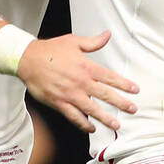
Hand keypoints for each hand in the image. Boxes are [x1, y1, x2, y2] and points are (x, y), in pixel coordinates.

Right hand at [18, 31, 138, 134]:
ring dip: (105, 118)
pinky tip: (91, 128)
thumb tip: (107, 35)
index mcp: (86, 67)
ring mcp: (70, 95)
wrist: (28, 59)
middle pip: (105, 95)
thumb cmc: (50, 50)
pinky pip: (74, 117)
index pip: (110, 78)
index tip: (135, 90)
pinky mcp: (59, 103)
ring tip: (116, 125)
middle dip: (121, 103)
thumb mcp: (74, 41)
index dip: (124, 84)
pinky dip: (83, 124)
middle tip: (133, 109)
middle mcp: (81, 83)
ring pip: (92, 110)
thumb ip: (93, 42)